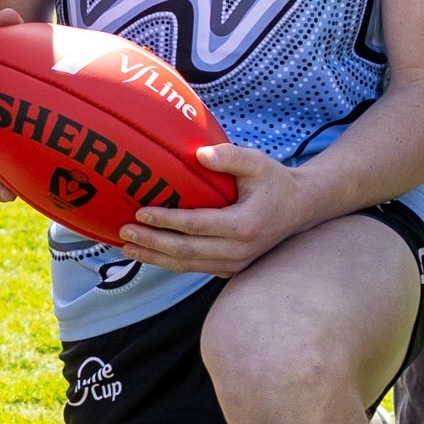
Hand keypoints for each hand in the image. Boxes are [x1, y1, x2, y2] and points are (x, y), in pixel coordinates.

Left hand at [114, 143, 315, 277]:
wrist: (299, 209)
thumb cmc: (274, 181)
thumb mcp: (257, 162)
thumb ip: (230, 156)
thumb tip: (198, 153)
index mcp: (245, 225)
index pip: (197, 226)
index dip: (167, 221)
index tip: (141, 212)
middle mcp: (239, 251)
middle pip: (186, 251)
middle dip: (152, 243)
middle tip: (124, 232)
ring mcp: (235, 264)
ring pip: (187, 265)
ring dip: (155, 257)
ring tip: (127, 246)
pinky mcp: (229, 269)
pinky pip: (194, 267)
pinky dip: (169, 261)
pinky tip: (148, 252)